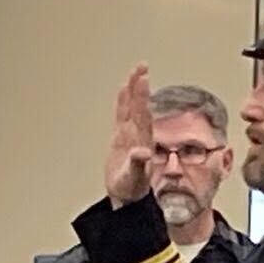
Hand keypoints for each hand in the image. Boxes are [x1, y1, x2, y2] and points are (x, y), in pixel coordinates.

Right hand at [105, 64, 154, 206]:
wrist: (127, 196)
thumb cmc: (132, 188)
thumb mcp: (134, 177)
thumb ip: (138, 164)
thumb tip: (143, 152)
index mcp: (141, 140)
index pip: (142, 112)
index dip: (141, 95)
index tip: (143, 78)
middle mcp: (137, 134)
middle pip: (138, 105)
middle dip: (139, 85)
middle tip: (141, 66)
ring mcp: (129, 135)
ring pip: (131, 107)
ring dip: (133, 90)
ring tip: (134, 72)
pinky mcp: (120, 138)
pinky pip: (121, 115)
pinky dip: (122, 102)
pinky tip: (123, 90)